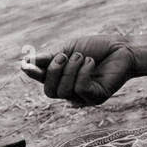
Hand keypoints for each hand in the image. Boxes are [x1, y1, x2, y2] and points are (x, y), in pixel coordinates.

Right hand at [21, 34, 137, 104]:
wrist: (122, 48)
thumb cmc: (96, 48)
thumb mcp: (69, 49)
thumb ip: (49, 57)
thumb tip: (25, 62)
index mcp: (61, 79)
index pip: (43, 81)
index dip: (33, 74)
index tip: (25, 64)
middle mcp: (70, 91)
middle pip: (50, 92)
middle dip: (54, 71)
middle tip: (64, 55)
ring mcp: (83, 97)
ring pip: (64, 91)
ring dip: (71, 69)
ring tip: (83, 57)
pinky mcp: (96, 98)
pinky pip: (80, 89)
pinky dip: (83, 73)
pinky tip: (91, 63)